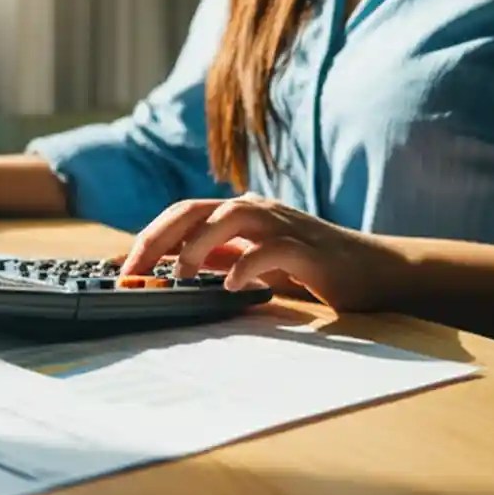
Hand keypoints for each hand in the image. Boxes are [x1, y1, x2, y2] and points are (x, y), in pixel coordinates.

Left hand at [121, 195, 408, 311]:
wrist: (375, 272)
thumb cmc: (311, 270)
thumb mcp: (253, 262)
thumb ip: (217, 259)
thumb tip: (170, 267)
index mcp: (239, 213)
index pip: (181, 214)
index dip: (147, 237)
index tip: (118, 266)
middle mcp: (256, 211)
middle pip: (194, 209)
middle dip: (158, 237)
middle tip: (134, 270)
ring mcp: (283, 226)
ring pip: (231, 218)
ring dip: (198, 244)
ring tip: (180, 273)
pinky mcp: (309, 250)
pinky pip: (272, 250)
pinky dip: (248, 266)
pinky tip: (233, 286)